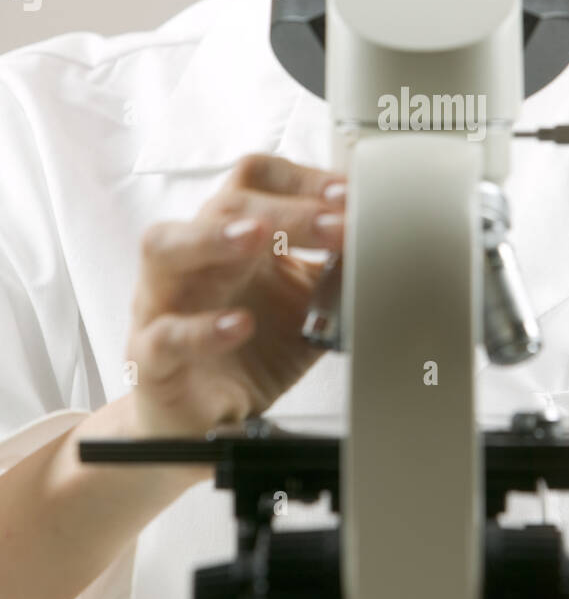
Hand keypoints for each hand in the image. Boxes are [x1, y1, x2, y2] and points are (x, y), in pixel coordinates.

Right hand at [125, 153, 346, 439]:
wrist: (205, 418)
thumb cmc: (251, 349)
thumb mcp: (306, 303)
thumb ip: (336, 271)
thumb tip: (385, 244)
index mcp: (233, 237)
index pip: (255, 180)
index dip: (302, 180)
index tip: (349, 195)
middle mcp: (194, 259)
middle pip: (224, 205)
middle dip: (284, 209)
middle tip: (334, 223)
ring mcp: (165, 303)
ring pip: (164, 248)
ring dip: (212, 237)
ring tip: (255, 239)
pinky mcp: (152, 355)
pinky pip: (164, 333)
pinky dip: (201, 329)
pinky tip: (238, 325)